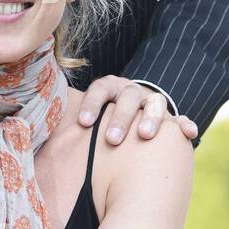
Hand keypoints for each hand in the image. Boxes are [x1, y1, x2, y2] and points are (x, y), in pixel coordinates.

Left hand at [77, 76, 197, 143]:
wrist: (135, 114)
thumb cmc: (102, 122)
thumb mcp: (87, 117)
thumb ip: (71, 122)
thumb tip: (38, 136)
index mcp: (111, 89)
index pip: (101, 89)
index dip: (92, 104)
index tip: (84, 124)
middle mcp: (132, 92)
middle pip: (128, 98)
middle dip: (120, 117)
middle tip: (112, 140)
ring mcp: (153, 102)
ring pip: (155, 104)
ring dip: (150, 118)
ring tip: (145, 136)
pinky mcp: (171, 117)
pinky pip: (181, 120)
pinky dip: (185, 125)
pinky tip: (189, 134)